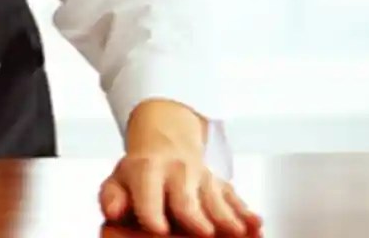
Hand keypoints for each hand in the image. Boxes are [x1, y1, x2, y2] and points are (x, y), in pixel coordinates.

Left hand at [99, 100, 261, 235]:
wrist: (165, 140)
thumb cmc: (139, 172)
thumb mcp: (117, 180)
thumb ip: (111, 198)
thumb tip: (112, 212)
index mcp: (147, 172)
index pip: (149, 195)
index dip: (152, 213)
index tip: (159, 229)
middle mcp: (177, 174)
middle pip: (187, 199)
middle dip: (195, 217)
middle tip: (203, 233)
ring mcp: (203, 179)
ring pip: (217, 200)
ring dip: (228, 217)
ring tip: (237, 232)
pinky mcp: (222, 186)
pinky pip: (237, 200)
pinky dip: (247, 213)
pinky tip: (256, 224)